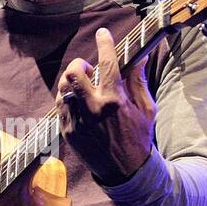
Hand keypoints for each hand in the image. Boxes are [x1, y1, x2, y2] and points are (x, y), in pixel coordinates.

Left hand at [56, 27, 155, 184]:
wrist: (126, 171)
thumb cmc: (139, 138)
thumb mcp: (146, 109)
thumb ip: (138, 81)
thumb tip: (139, 57)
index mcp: (114, 100)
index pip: (107, 63)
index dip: (104, 43)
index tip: (103, 34)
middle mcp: (93, 108)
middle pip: (73, 73)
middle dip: (78, 65)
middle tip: (87, 69)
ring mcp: (78, 120)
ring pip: (63, 89)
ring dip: (71, 82)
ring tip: (83, 86)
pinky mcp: (68, 131)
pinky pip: (61, 106)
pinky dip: (68, 99)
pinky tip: (79, 101)